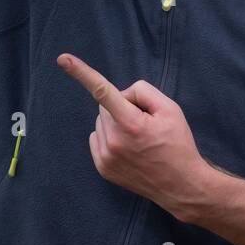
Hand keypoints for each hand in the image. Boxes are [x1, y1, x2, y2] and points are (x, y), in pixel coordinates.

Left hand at [57, 53, 208, 220]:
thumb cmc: (177, 144)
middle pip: (105, 106)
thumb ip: (143, 92)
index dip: (82, 73)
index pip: (103, 91)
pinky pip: (98, 138)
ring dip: (115, 123)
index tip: (63, 59)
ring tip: (139, 139)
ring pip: (101, 122)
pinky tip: (129, 147)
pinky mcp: (103, 168)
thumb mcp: (170, 109)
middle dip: (122, 107)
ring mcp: (106, 157)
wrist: (181, 185)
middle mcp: (114, 141)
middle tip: (144, 123)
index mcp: (131, 123)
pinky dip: (110, 137)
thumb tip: (121, 95)